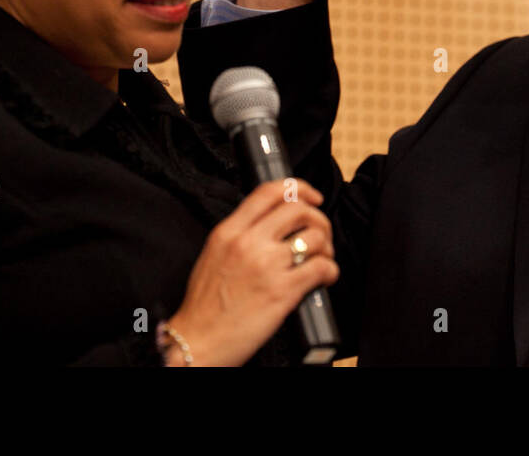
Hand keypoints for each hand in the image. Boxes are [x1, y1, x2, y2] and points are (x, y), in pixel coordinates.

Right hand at [164, 180, 337, 365]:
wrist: (198, 341)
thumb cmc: (204, 306)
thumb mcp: (213, 255)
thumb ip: (239, 235)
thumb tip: (270, 225)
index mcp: (228, 231)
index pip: (269, 192)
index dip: (299, 187)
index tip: (311, 196)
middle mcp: (248, 243)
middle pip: (298, 210)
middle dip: (318, 218)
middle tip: (320, 232)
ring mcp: (267, 265)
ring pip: (314, 237)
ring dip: (326, 246)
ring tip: (322, 258)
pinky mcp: (283, 291)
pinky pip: (321, 268)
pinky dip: (330, 271)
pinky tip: (324, 277)